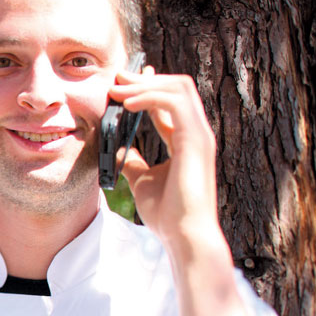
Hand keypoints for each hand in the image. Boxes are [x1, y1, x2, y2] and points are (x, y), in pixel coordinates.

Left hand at [110, 67, 226, 257]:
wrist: (184, 236)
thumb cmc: (168, 214)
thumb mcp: (142, 181)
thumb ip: (134, 161)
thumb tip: (119, 149)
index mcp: (185, 140)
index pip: (170, 101)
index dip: (147, 87)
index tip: (121, 83)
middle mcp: (196, 133)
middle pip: (177, 87)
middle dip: (145, 79)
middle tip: (116, 79)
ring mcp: (199, 135)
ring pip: (178, 88)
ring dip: (145, 84)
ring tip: (117, 90)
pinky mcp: (196, 140)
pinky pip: (175, 103)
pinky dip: (151, 97)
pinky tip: (128, 103)